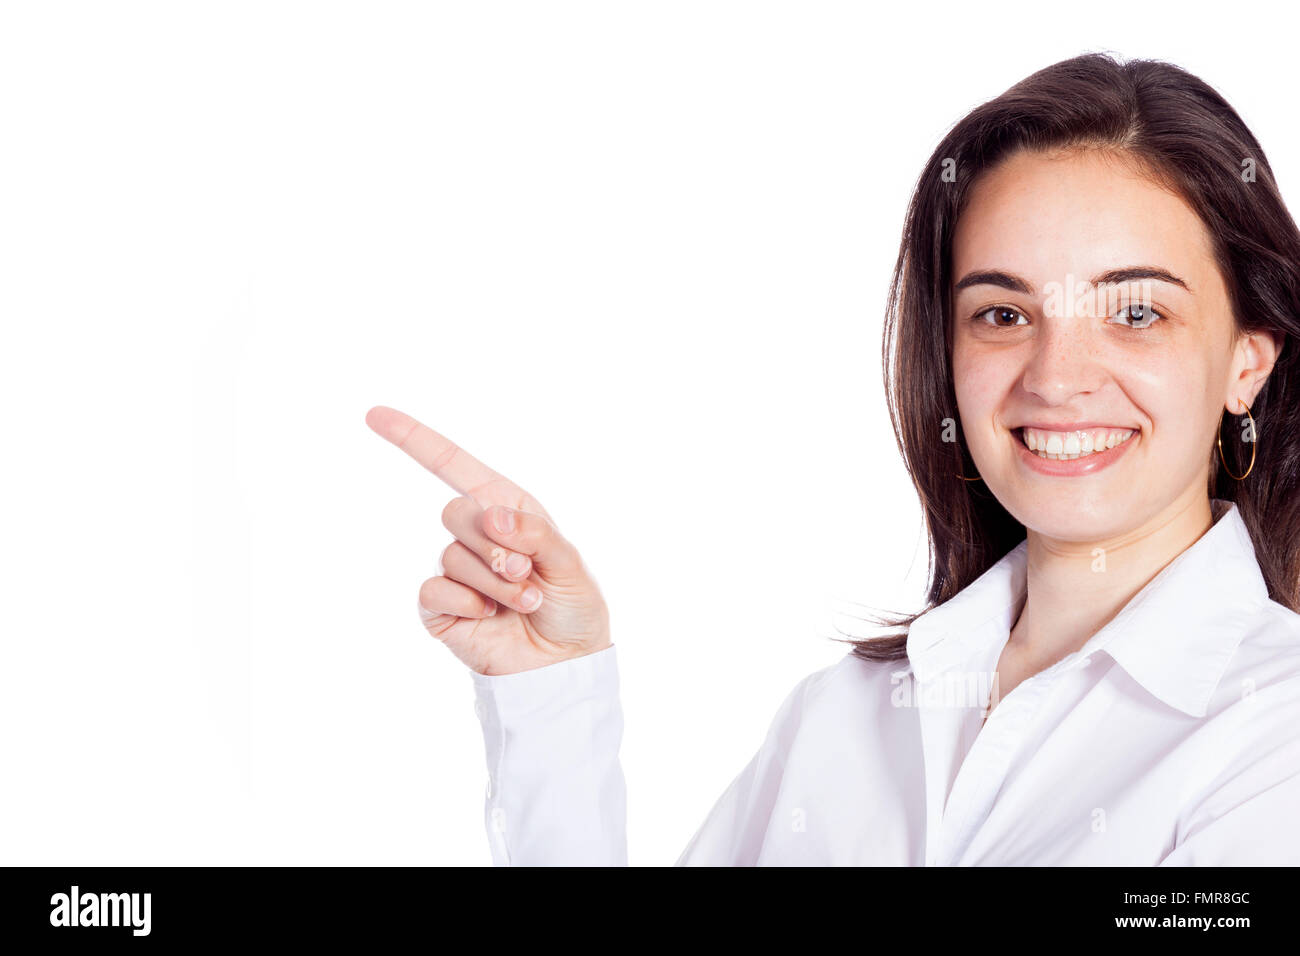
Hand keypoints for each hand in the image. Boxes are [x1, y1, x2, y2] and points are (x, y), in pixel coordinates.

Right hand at [365, 405, 610, 675]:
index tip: (375, 414)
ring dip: (494, 581)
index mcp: (508, 511)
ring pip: (451, 555)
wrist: (565, 668)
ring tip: (523, 602)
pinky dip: (468, 602)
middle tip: (524, 572)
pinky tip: (490, 616)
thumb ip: (534, 533)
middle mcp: (478, 536)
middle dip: (494, 543)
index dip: (414, 439)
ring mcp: (457, 573)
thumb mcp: (569, 563)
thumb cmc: (574, 609)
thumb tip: (490, 516)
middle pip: (454, 512)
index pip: (453, 467)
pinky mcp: (442, 609)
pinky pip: (434, 590)